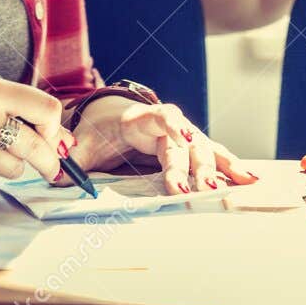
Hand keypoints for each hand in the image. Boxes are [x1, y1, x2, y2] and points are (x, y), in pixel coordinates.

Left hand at [70, 95, 258, 194]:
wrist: (113, 116)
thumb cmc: (100, 130)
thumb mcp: (83, 143)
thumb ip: (73, 158)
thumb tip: (56, 174)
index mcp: (140, 118)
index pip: (159, 116)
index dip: (172, 125)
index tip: (182, 138)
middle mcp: (167, 124)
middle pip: (185, 142)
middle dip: (195, 166)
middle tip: (203, 188)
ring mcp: (182, 136)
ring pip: (205, 148)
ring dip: (223, 165)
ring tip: (244, 180)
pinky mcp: (190, 148)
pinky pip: (212, 156)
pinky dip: (230, 165)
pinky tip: (249, 177)